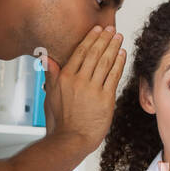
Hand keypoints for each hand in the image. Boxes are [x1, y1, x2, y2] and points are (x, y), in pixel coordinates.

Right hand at [47, 25, 124, 152]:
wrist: (70, 140)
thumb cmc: (60, 123)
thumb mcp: (50, 97)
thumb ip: (51, 76)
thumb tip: (46, 59)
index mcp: (64, 78)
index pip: (80, 52)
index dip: (90, 39)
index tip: (98, 30)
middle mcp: (78, 80)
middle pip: (94, 54)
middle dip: (104, 39)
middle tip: (112, 29)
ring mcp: (92, 89)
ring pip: (105, 62)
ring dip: (113, 47)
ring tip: (119, 38)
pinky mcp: (105, 99)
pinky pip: (114, 76)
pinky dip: (119, 63)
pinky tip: (123, 54)